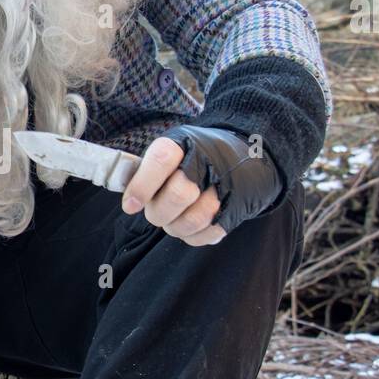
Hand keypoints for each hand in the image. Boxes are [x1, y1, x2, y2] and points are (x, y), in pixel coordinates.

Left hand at [120, 125, 282, 243]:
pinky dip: (193, 236)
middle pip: (178, 194)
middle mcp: (207, 162)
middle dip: (159, 211)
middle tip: (155, 211)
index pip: (161, 159)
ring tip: (172, 218)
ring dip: (175, 226)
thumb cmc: (195, 156)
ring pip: (193, 219)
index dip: (142, 185)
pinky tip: (190, 225)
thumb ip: (149, 171)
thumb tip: (130, 201)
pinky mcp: (236, 210)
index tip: (130, 206)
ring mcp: (225, 187)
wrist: (249, 154)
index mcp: (184, 143)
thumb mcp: (172, 149)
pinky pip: (208, 234)